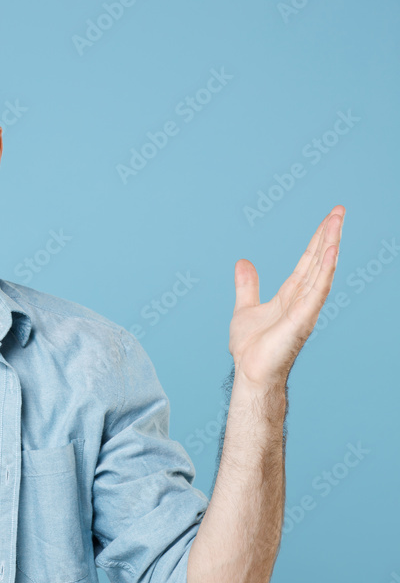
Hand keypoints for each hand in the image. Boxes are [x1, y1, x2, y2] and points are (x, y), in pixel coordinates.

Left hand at [229, 205, 344, 387]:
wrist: (250, 372)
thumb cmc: (251, 347)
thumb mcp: (245, 307)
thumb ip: (247, 285)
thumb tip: (243, 262)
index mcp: (291, 294)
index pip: (308, 261)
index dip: (317, 239)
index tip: (329, 218)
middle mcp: (303, 299)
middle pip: (319, 260)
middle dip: (328, 235)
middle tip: (339, 210)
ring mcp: (305, 309)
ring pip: (322, 271)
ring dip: (330, 246)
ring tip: (337, 223)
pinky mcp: (302, 319)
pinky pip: (317, 291)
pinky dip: (325, 272)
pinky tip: (331, 252)